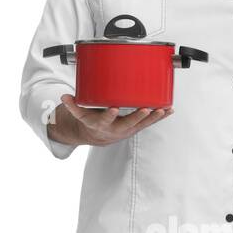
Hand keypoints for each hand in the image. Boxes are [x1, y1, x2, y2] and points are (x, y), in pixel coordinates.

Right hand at [49, 95, 172, 146]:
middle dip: (137, 116)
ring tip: (162, 110)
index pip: (104, 120)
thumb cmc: (92, 119)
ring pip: (143, 124)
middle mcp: (117, 128)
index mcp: (102, 124)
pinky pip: (150, 122)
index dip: (109, 115)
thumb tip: (63, 97)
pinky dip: (160, 116)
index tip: (113, 108)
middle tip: (145, 109)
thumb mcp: (80, 114)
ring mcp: (129, 128)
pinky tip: (169, 110)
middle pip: (128, 123)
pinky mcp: (137, 126)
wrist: (100, 135)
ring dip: (153, 117)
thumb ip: (73, 105)